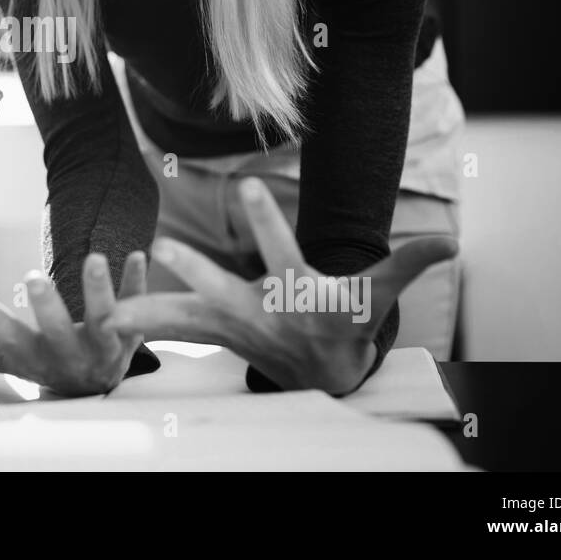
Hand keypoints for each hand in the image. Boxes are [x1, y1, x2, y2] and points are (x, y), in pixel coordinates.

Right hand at [0, 251, 147, 396]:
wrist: (93, 379)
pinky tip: (139, 254)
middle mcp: (69, 355)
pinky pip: (140, 306)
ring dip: (100, 290)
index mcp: (33, 359)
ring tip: (93, 258)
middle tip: (33, 277)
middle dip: (48, 309)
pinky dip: (138, 283)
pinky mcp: (133, 328)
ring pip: (105, 319)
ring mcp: (105, 343)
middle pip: (58, 333)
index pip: (11, 346)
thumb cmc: (36, 360)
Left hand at [103, 178, 457, 395]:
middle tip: (162, 244)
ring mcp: (230, 327)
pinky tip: (106, 317)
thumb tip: (454, 243)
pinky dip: (141, 322)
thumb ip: (407, 264)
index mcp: (297, 297)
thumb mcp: (376, 297)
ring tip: (110, 311)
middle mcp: (258, 314)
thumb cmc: (346, 325)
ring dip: (150, 313)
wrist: (320, 375)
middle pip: (223, 290)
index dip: (268, 221)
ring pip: (186, 319)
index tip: (249, 184)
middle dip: (195, 269)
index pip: (282, 252)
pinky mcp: (210, 333)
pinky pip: (172, 328)